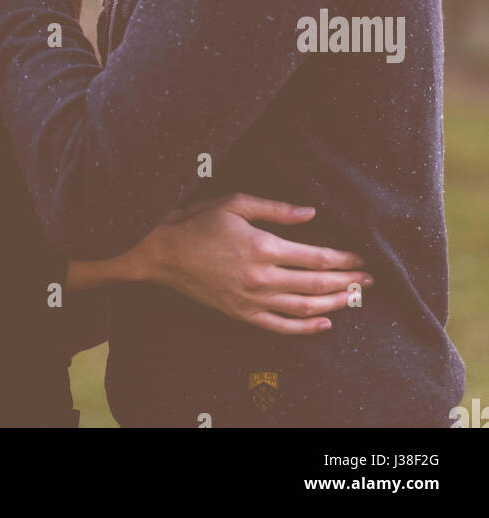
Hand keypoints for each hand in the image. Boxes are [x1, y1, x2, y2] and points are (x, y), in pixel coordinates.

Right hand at [136, 193, 372, 334]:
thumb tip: (311, 214)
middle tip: (369, 280)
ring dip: (334, 303)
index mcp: (263, 246)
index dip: (342, 259)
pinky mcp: (241, 313)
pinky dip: (305, 328)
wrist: (163, 252)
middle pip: (316, 284)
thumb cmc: (197, 221)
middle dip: (347, 282)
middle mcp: (262, 277)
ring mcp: (252, 300)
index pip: (315, 257)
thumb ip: (277, 209)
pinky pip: (280, 326)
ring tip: (355, 299)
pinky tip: (325, 324)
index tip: (360, 258)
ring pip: (304, 307)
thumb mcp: (236, 203)